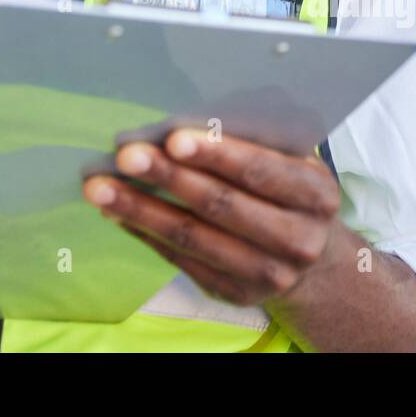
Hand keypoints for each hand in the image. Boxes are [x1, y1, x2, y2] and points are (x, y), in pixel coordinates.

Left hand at [82, 129, 340, 309]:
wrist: (314, 260)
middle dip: (168, 178)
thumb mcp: (291, 163)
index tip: (172, 137)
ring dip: (141, 209)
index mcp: (315, 194)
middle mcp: (298, 239)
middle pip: (221, 206)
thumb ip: (253, 142)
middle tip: (125, 155)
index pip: (260, 171)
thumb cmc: (290, 190)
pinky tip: (117, 212)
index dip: (216, 154)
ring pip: (194, 238)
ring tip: (100, 187)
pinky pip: (183, 260)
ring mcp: (267, 273)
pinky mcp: (236, 293)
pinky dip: (146, 233)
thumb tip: (177, 123)